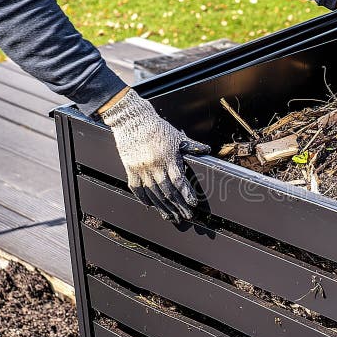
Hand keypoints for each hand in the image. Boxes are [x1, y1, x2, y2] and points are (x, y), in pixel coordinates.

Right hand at [100, 89, 209, 221]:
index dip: (186, 194)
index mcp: (168, 157)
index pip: (179, 181)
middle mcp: (155, 165)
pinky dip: (143, 198)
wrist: (132, 119)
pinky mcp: (130, 169)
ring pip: (153, 193)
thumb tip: (206, 149)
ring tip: (171, 217)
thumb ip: (191, 146)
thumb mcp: (176, 136)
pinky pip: (136, 188)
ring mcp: (141, 168)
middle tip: (186, 216)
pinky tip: (150, 206)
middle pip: (168, 191)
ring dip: (163, 207)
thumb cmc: (157, 128)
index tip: (193, 204)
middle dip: (178, 205)